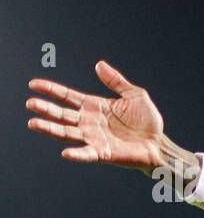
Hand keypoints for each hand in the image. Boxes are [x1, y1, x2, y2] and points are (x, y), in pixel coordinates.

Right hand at [27, 61, 170, 172]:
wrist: (159, 143)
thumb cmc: (148, 121)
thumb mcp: (134, 95)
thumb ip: (116, 81)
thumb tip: (99, 64)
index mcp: (94, 106)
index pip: (67, 96)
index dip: (51, 90)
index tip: (33, 84)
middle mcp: (89, 122)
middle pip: (62, 114)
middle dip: (46, 108)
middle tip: (31, 103)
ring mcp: (94, 138)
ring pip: (67, 132)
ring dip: (50, 128)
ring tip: (34, 123)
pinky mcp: (103, 153)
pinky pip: (87, 153)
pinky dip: (77, 154)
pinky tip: (66, 152)